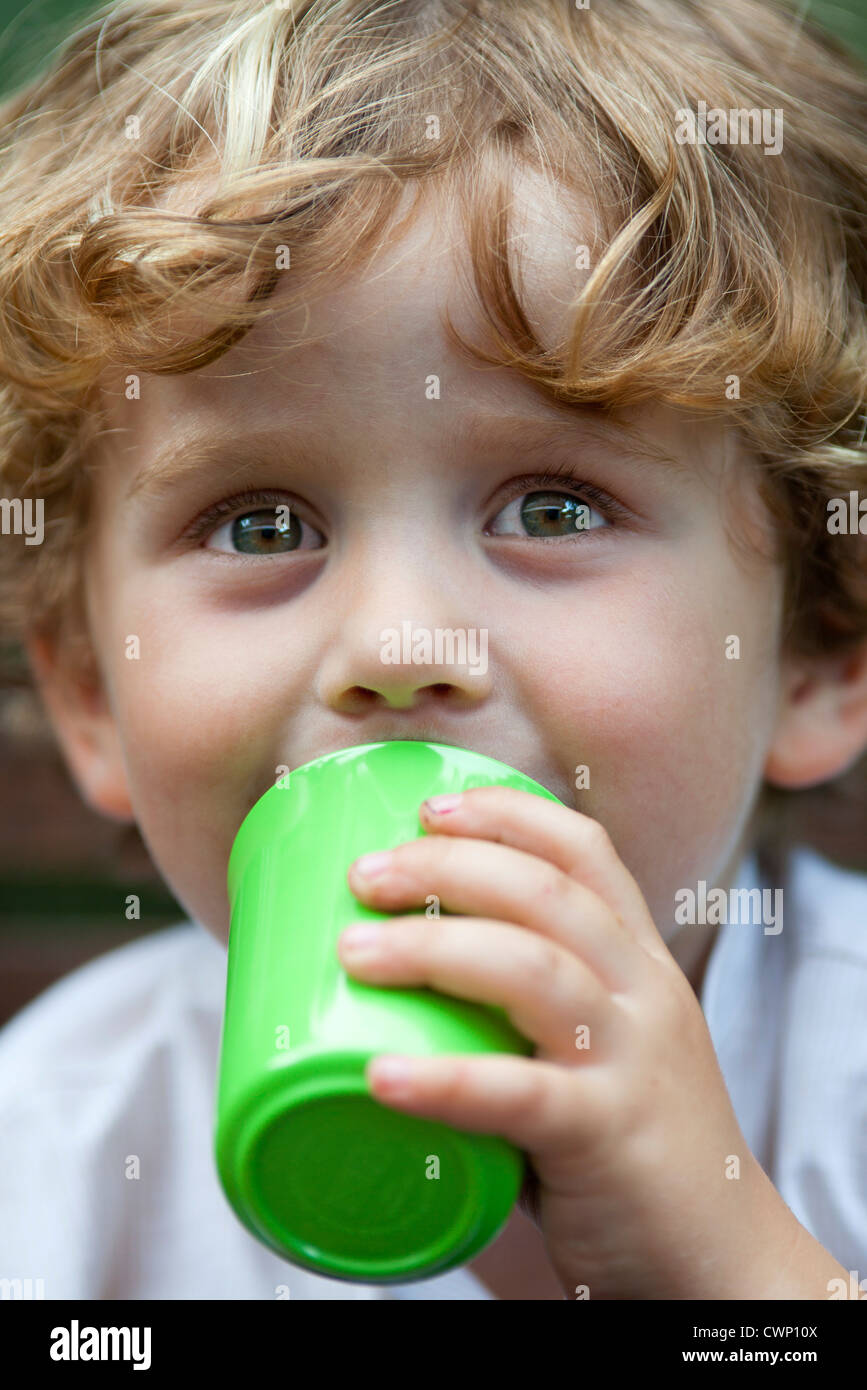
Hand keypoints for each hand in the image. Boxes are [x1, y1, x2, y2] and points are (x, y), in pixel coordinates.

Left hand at [337, 787, 820, 1298]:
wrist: (723, 1257)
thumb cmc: (630, 1145)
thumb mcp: (602, 1049)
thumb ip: (528, 1012)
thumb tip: (395, 989)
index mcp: (639, 963)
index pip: (584, 851)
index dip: (507, 814)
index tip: (430, 808)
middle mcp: (642, 995)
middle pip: (545, 893)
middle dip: (447, 867)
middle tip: (365, 876)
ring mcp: (630, 1061)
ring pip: (532, 969)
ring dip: (432, 948)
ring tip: (354, 951)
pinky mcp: (606, 1136)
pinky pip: (520, 1094)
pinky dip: (445, 1081)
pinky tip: (380, 1078)